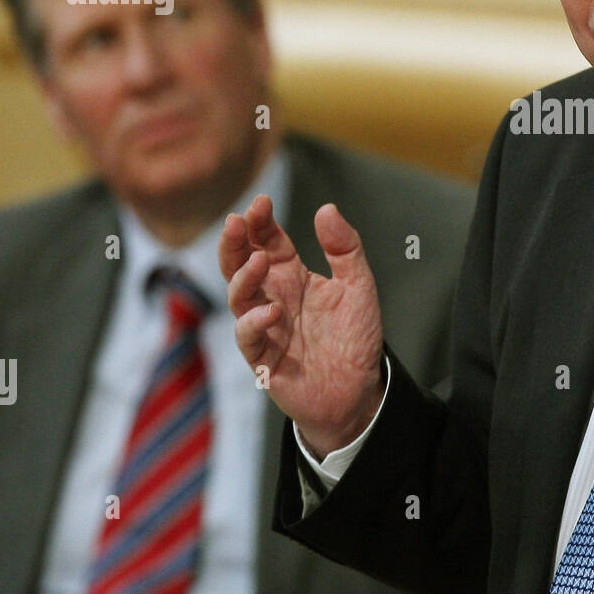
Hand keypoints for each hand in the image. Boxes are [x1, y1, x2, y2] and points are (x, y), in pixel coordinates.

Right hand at [219, 195, 384, 459]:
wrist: (358, 390)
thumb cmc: (354, 337)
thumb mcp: (359, 286)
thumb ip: (345, 249)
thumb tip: (326, 209)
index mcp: (292, 276)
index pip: (268, 241)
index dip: (260, 222)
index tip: (261, 203)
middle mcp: (272, 296)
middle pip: (240, 264)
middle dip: (234, 242)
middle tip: (236, 222)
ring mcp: (264, 326)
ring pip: (237, 296)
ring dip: (244, 277)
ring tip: (260, 261)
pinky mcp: (263, 357)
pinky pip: (248, 337)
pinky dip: (254, 322)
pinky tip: (271, 311)